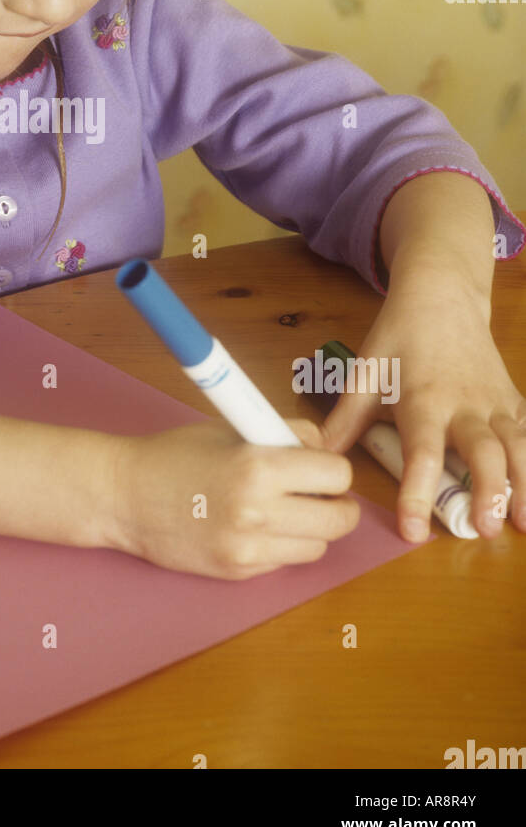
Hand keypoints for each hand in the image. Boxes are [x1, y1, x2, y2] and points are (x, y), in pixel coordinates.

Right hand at [107, 417, 359, 578]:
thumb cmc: (176, 456)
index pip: (337, 474)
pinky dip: (280, 545)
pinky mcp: (238, 573)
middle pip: (340, 520)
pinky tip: (253, 526)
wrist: (126, 497)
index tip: (320, 467)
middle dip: (336, 504)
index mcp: (258, 466)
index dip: (333, 469)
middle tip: (318, 493)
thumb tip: (326, 449)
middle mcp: (259, 512)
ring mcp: (249, 549)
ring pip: (318, 546)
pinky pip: (285, 561)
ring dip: (310, 529)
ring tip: (282, 509)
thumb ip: (284, 437)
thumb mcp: (232, 430)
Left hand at [318, 279, 525, 541]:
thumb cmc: (400, 335)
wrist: (442, 295)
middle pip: (484, 452)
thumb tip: (320, 454)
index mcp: (423, 400)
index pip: (421, 453)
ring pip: (518, 445)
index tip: (413, 531)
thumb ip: (345, 417)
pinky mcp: (513, 399)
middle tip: (485, 531)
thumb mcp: (366, 370)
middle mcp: (465, 405)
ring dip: (525, 485)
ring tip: (522, 524)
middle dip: (488, 493)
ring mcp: (495, 402)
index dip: (416, 493)